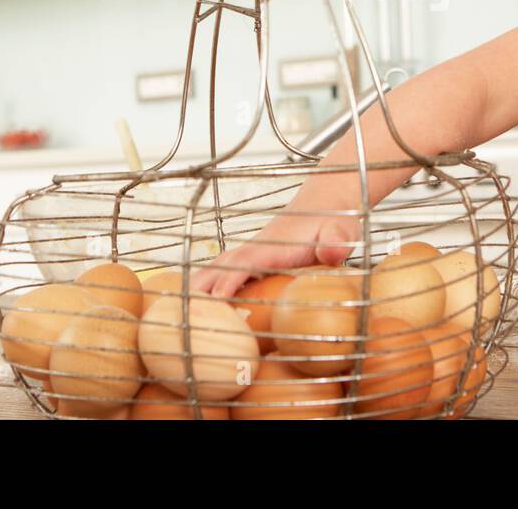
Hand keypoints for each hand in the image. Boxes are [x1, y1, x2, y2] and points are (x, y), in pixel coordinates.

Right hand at [189, 197, 359, 298]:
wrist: (325, 204)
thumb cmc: (334, 221)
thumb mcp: (342, 229)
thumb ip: (338, 239)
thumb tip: (333, 252)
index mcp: (275, 246)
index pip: (246, 262)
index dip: (229, 279)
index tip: (215, 298)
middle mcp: (256, 249)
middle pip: (220, 266)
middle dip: (200, 287)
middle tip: (179, 312)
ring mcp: (250, 254)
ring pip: (216, 270)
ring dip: (195, 288)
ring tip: (174, 313)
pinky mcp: (251, 261)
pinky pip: (222, 274)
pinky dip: (204, 287)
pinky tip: (195, 306)